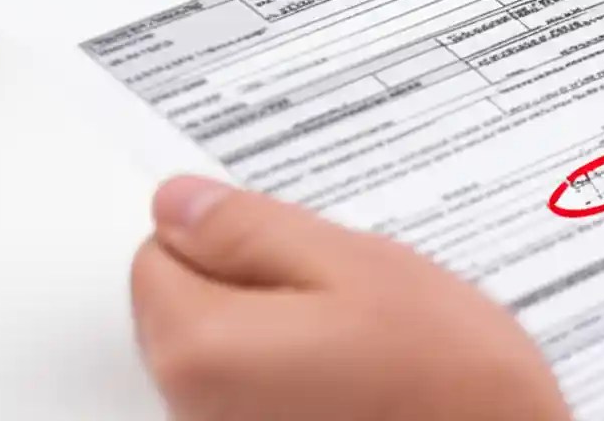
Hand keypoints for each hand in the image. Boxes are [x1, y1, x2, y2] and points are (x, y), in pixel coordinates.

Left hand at [130, 176, 570, 420]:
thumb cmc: (445, 378)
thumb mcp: (353, 264)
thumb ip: (250, 229)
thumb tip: (182, 203)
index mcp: (202, 348)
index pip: (158, 249)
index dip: (229, 232)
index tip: (291, 242)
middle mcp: (196, 409)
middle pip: (184, 303)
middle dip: (251, 278)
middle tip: (340, 286)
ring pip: (228, 344)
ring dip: (281, 324)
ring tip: (363, 332)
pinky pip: (259, 387)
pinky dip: (298, 370)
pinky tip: (361, 371)